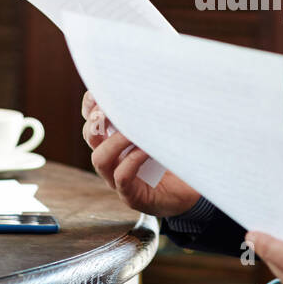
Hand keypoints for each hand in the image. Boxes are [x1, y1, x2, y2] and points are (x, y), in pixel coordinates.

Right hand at [81, 90, 199, 217]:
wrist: (192, 191)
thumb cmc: (177, 158)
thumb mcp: (163, 131)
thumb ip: (151, 113)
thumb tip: (151, 87)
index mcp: (114, 141)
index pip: (92, 121)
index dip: (90, 105)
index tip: (99, 91)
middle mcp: (112, 160)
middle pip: (90, 136)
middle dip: (97, 121)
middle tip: (111, 110)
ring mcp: (118, 181)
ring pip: (99, 159)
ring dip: (114, 141)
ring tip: (133, 131)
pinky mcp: (132, 197)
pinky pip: (121, 177)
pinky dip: (131, 160)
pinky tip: (147, 150)